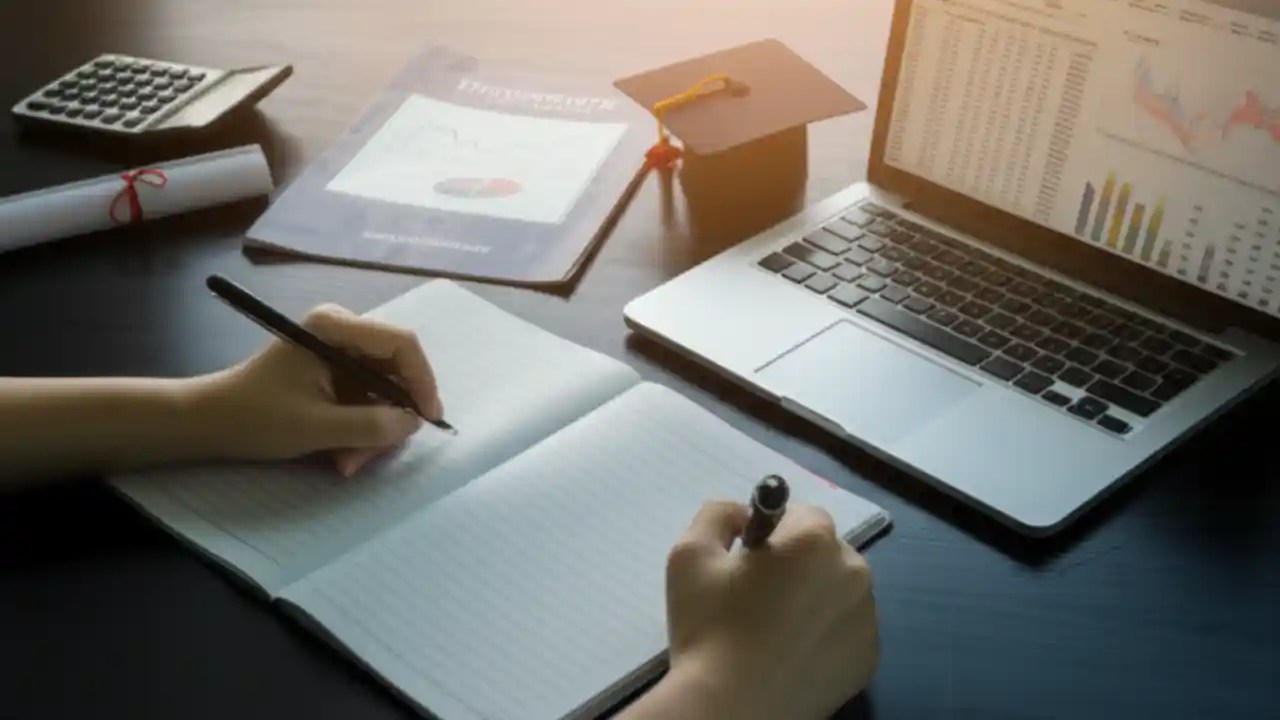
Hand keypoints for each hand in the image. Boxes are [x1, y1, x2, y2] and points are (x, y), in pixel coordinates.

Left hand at [193, 304, 442, 475]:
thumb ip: (369, 426)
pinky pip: (365, 400)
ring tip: (346, 462)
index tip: (427, 420)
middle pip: (395, 370)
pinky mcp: (334, 373)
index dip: (422, 382)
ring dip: (372, 431)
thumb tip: (413, 424)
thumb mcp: (315, 427)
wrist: (208, 422)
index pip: (402, 344)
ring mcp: (339, 352)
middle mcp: (342, 331)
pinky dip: (359, 429)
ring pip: (382, 392)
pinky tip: (340, 453)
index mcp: (335, 326)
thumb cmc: (254, 417)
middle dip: (389, 417)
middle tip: (371, 456)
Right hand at [628, 501, 877, 719]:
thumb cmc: (707, 627)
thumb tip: (742, 514)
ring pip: (839, 590)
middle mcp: (854, 571)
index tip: (748, 562)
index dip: (773, 533)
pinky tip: (793, 654)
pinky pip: (847, 629)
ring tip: (776, 630)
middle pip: (826, 551)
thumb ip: (718, 514)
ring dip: (815, 597)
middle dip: (798, 563)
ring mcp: (867, 618)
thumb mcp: (689, 554)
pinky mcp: (869, 659)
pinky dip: (826, 634)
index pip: (802, 514)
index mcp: (815, 540)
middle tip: (759, 597)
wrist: (730, 708)